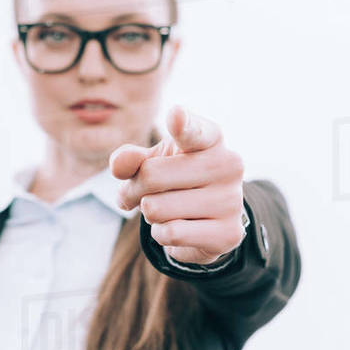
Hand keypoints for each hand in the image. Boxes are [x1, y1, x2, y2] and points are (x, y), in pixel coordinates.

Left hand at [110, 106, 245, 265]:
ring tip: (164, 210)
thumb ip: (130, 159)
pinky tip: (174, 228)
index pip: (193, 130)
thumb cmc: (175, 179)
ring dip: (149, 215)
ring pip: (156, 209)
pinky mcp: (228, 233)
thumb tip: (118, 165)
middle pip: (151, 176)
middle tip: (142, 195)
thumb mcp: (151, 162)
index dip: (181, 124)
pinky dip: (161, 234)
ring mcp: (231, 200)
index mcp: (210, 139)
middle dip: (134, 190)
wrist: (207, 219)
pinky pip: (171, 234)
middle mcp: (228, 164)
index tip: (175, 115)